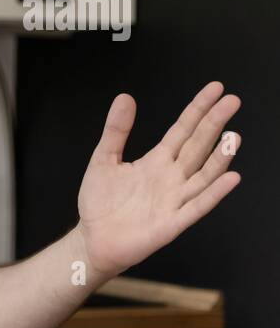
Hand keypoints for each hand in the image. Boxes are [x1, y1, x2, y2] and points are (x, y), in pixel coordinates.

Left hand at [76, 82, 240, 280]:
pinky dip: (213, 193)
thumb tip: (125, 97)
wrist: (93, 239)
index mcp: (156, 161)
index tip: (216, 88)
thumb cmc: (100, 202)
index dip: (198, 109)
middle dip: (214, 123)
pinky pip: (197, 206)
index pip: (183, 130)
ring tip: (234, 137)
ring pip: (203, 175)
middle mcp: (171, 177)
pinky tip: (230, 178)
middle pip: (197, 146)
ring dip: (220, 157)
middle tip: (232, 101)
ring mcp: (175, 199)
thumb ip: (116, 131)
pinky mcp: (172, 222)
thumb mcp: (103, 160)